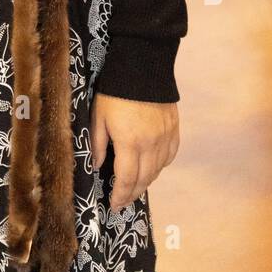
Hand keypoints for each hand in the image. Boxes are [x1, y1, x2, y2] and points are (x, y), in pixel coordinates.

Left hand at [90, 93, 178, 211]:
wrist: (143, 65)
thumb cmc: (115, 91)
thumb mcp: (98, 116)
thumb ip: (98, 144)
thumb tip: (97, 167)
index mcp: (130, 143)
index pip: (126, 179)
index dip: (120, 196)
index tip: (114, 205)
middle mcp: (151, 144)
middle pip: (144, 179)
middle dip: (132, 193)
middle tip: (123, 200)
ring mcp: (165, 137)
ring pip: (158, 170)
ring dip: (146, 181)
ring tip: (135, 186)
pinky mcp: (174, 128)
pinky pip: (170, 155)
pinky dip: (161, 165)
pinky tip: (152, 167)